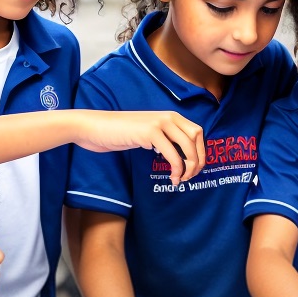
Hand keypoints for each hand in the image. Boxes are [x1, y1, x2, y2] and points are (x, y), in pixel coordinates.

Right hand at [75, 110, 205, 184]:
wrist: (96, 127)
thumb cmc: (120, 133)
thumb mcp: (147, 134)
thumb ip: (165, 139)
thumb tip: (181, 156)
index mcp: (170, 116)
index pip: (197, 132)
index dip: (201, 151)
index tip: (195, 168)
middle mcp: (168, 116)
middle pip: (196, 138)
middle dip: (198, 160)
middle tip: (190, 177)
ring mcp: (159, 122)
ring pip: (188, 146)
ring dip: (189, 167)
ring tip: (181, 180)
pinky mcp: (150, 132)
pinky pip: (173, 154)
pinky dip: (176, 169)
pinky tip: (172, 178)